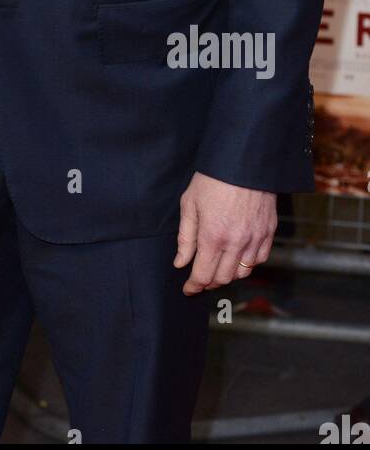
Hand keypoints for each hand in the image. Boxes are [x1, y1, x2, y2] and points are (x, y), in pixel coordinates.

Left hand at [175, 172, 275, 293]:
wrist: (244, 161)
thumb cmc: (213, 179)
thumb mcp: (190, 204)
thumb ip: (185, 238)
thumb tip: (180, 262)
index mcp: (213, 236)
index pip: (203, 275)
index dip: (194, 286)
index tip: (188, 289)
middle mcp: (236, 242)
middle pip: (223, 278)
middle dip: (209, 282)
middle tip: (200, 278)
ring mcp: (255, 238)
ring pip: (242, 272)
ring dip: (229, 275)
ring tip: (218, 267)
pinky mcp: (269, 232)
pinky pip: (260, 259)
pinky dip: (248, 264)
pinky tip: (238, 257)